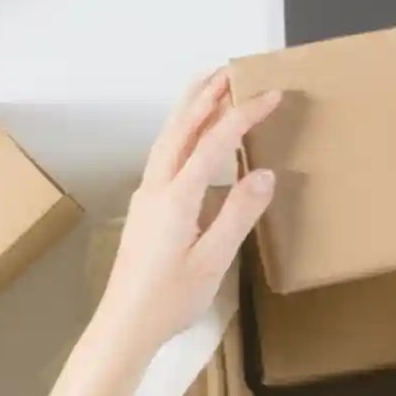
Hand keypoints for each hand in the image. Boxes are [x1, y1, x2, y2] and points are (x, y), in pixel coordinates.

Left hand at [101, 68, 281, 342]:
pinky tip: (193, 139)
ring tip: (210, 88)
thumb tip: (264, 174)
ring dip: (190, 110)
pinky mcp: (146, 209)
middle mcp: (157, 188)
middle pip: (181, 127)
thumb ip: (238, 215)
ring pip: (168, 139)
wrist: (124, 325)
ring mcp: (147, 197)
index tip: (270, 95)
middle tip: (231, 69)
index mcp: (176, 197)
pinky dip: (182, 133)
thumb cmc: (169, 299)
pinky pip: (165, 155)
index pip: (214, 143)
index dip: (243, 115)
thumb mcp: (213, 261)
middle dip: (207, 95)